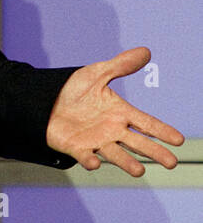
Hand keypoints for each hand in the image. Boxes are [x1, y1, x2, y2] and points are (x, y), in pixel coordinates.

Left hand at [45, 47, 182, 175]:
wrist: (44, 100)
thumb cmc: (74, 90)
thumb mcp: (96, 74)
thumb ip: (120, 66)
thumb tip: (145, 51)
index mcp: (120, 113)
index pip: (146, 123)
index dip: (162, 130)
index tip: (179, 140)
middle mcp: (112, 130)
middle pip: (137, 142)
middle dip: (154, 152)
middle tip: (171, 163)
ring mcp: (94, 140)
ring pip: (114, 153)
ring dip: (126, 162)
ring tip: (139, 171)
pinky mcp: (75, 147)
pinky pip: (83, 155)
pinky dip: (89, 160)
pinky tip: (94, 163)